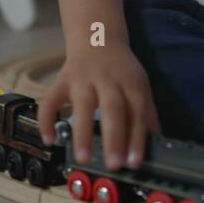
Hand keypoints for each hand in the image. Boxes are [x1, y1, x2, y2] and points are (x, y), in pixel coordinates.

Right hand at [37, 47, 160, 171]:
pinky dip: (46, 120)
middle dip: (114, 137)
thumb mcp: (140, 85)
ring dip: (82, 133)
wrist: (97, 38)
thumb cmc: (120, 69)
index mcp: (130, 84)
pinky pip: (50, 101)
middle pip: (112, 108)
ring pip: (82, 105)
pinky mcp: (61, 81)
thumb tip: (157, 144)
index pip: (137, 112)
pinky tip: (49, 140)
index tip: (134, 162)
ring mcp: (82, 80)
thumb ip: (147, 114)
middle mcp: (107, 81)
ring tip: (83, 157)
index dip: (137, 138)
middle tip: (114, 164)